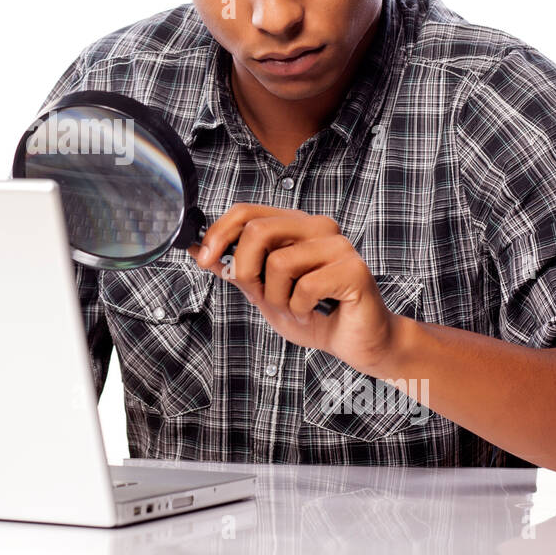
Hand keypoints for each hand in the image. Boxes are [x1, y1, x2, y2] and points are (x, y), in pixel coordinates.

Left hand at [189, 203, 404, 374]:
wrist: (356, 342)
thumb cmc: (314, 314)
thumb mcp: (264, 292)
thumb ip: (236, 269)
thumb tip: (199, 249)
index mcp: (296, 226)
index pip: (247, 212)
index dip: (219, 233)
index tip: (203, 259)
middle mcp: (318, 227)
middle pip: (259, 231)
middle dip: (246, 271)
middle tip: (259, 295)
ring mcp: (338, 246)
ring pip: (279, 263)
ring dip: (277, 297)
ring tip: (295, 307)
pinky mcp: (354, 270)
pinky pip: (305, 286)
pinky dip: (300, 307)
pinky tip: (315, 311)